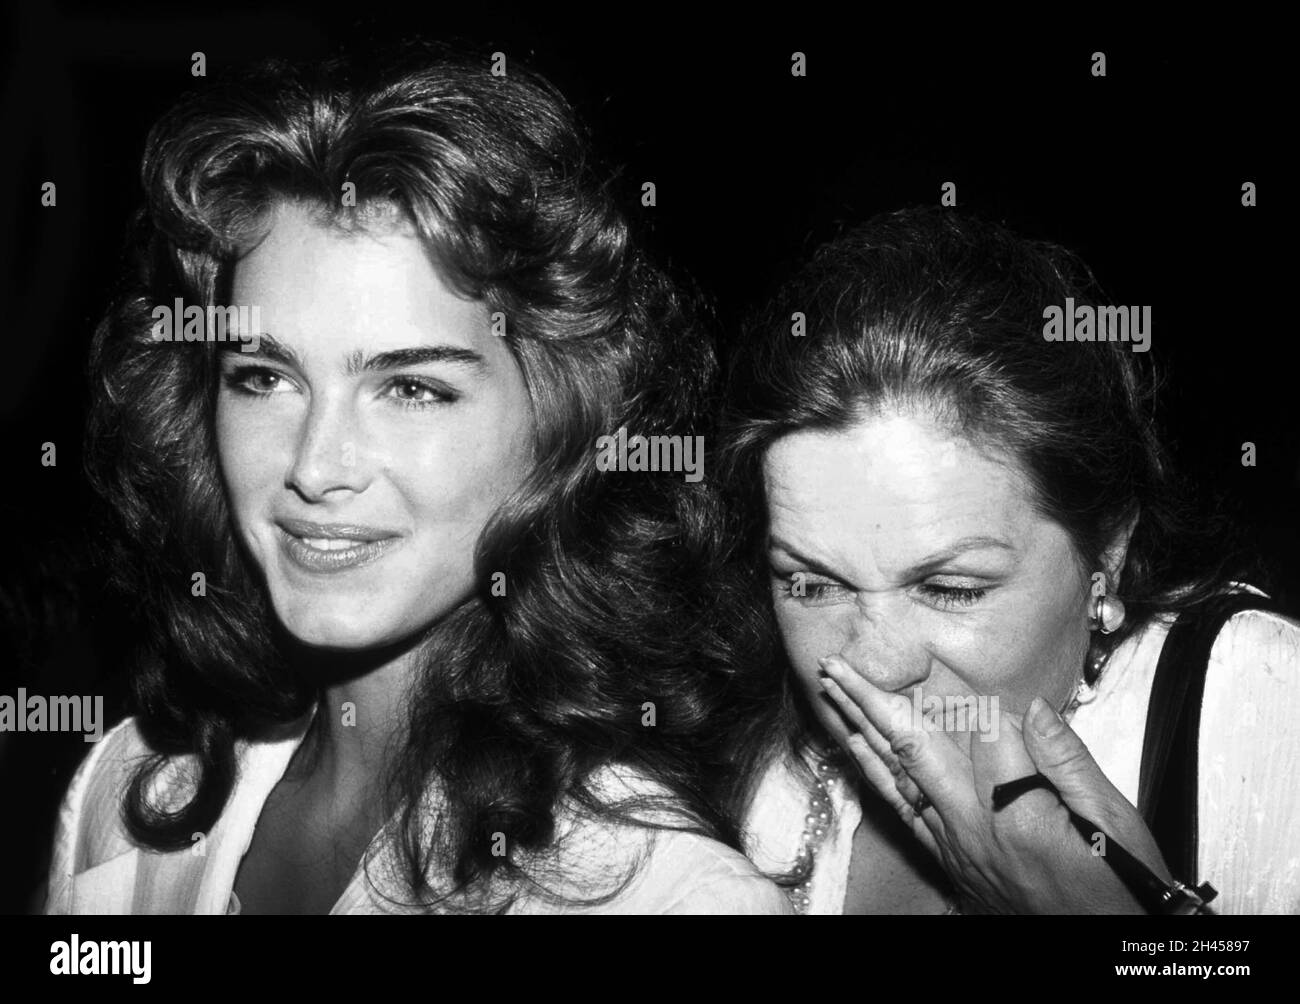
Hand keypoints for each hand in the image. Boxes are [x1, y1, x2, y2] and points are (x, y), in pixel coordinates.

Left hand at [818, 654, 1173, 913]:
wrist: (1100, 947)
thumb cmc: (1119, 889)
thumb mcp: (1113, 821)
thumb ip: (1067, 759)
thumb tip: (1032, 707)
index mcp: (1019, 812)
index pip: (985, 730)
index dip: (986, 701)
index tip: (985, 684)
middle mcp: (974, 828)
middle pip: (914, 747)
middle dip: (872, 700)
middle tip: (837, 664)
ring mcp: (957, 846)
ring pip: (897, 774)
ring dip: (861, 728)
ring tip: (832, 692)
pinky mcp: (951, 860)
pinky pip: (902, 808)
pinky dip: (877, 772)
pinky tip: (857, 747)